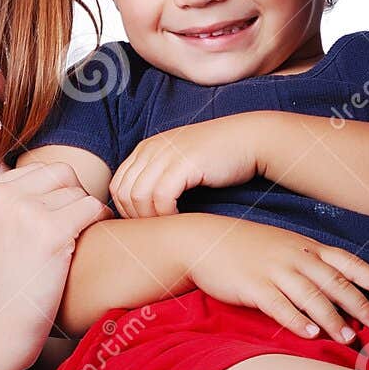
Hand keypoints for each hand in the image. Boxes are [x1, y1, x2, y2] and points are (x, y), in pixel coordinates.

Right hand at [0, 162, 110, 369]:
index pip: (33, 170)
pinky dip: (100, 219)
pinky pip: (91, 207)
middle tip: (75, 224)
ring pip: (77, 191)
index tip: (56, 217)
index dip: (51, 194)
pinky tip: (96, 238)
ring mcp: (23, 210)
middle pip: (58, 173)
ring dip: (84, 212)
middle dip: (72, 196)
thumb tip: (4, 168)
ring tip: (83, 236)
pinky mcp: (50, 231)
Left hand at [110, 114, 264, 217]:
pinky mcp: (184, 162)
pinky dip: (167, 213)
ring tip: (169, 226)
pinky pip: (160, 196)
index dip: (126, 210)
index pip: (118, 184)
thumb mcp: (180, 161)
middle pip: (123, 192)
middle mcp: (152, 148)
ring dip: (150, 218)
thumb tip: (141, 209)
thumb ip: (159, 176)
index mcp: (147, 148)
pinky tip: (181, 218)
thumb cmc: (219, 157)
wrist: (250, 139)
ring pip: (138, 195)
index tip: (147, 225)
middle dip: (135, 217)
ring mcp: (166, 153)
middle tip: (157, 230)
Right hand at [183, 215, 368, 343]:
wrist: (205, 241)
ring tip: (348, 338)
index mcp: (306, 246)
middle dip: (359, 304)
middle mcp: (294, 256)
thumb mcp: (284, 247)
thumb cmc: (248, 248)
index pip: (346, 261)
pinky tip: (310, 335)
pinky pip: (278, 304)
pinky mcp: (252, 285)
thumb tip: (341, 288)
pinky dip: (296, 320)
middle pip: (333, 281)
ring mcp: (273, 269)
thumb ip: (310, 264)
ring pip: (309, 294)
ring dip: (331, 317)